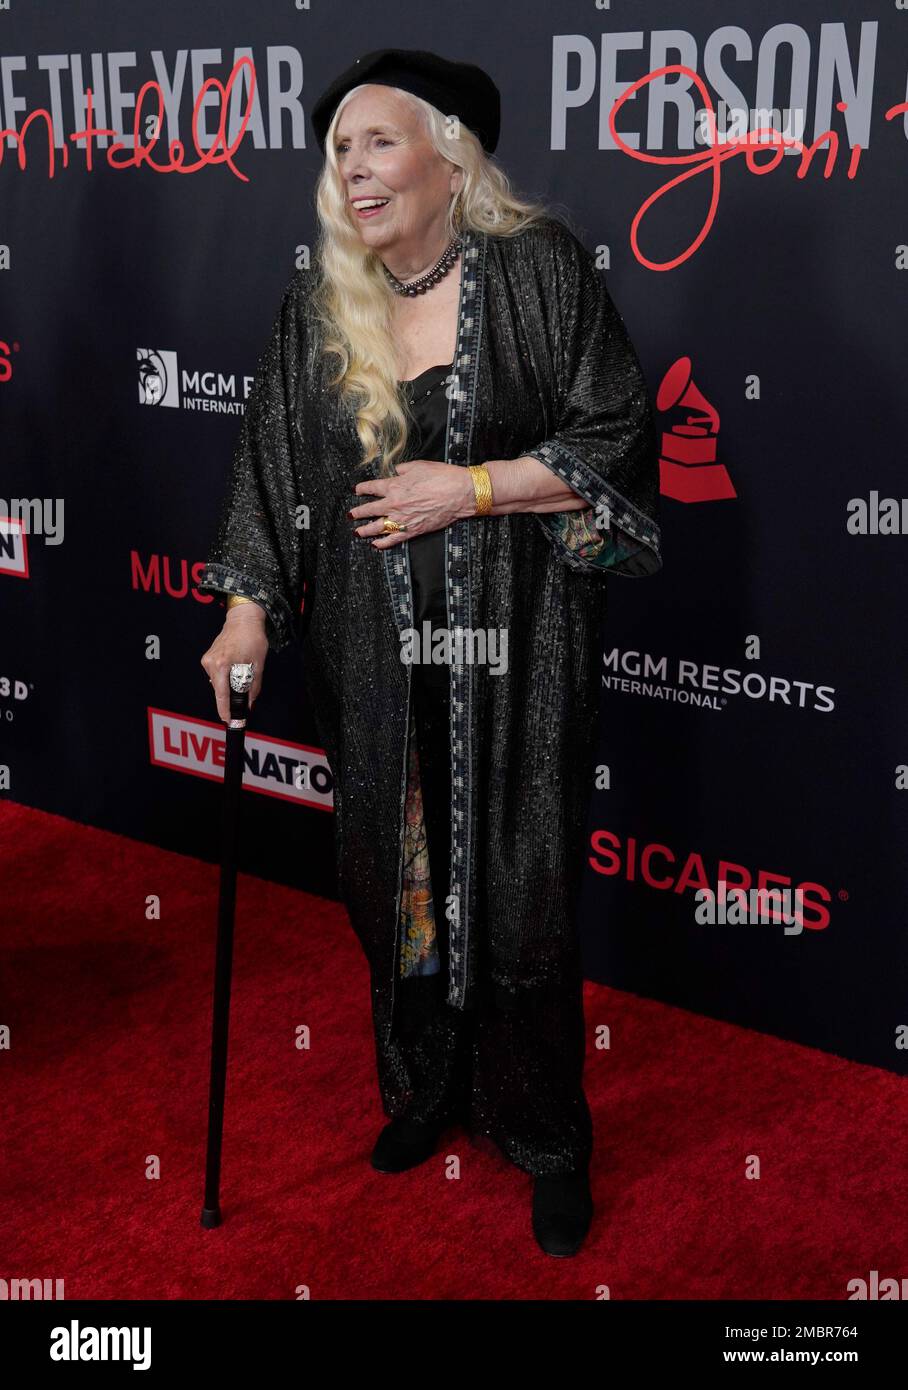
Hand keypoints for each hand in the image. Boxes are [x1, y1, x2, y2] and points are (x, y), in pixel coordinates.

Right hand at [200, 603, 268, 721]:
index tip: (228, 720)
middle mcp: (211, 663)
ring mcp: (207, 660)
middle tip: (242, 700)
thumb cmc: (252, 637)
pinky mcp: (208, 658)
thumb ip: (253, 685)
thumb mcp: (258, 663)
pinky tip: (235, 669)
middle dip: (230, 697)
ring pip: (218, 683)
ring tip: (241, 675)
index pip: (221, 695)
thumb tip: (250, 702)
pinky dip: (225, 677)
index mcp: (222, 665)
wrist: (242, 620)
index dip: (225, 710)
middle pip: (219, 690)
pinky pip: (217, 675)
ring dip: (228, 685)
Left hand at [349, 460, 475, 547]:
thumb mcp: (418, 465)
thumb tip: (396, 472)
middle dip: (358, 512)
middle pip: (369, 510)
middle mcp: (394, 504)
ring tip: (357, 532)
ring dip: (365, 530)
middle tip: (350, 515)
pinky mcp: (413, 530)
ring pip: (377, 527)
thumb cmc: (441, 476)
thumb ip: (403, 469)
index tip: (357, 490)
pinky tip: (376, 545)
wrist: (459, 493)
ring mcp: (402, 519)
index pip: (371, 488)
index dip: (362, 489)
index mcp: (394, 486)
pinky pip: (394, 539)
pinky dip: (383, 543)